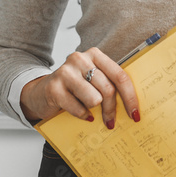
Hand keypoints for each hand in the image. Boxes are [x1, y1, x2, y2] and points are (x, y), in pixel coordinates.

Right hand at [20, 47, 139, 128]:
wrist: (40, 92)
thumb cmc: (74, 88)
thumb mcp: (93, 80)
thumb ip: (109, 84)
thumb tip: (133, 106)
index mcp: (95, 55)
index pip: (120, 75)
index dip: (130, 97)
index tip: (135, 114)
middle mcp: (80, 59)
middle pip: (108, 89)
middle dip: (111, 109)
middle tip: (111, 122)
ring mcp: (65, 72)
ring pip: (94, 99)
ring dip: (94, 111)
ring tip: (89, 110)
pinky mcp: (54, 88)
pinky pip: (78, 109)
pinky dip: (82, 115)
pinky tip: (80, 113)